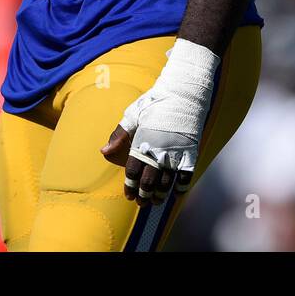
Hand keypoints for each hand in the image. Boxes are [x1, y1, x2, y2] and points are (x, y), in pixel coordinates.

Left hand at [101, 39, 219, 205]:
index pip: (133, 171)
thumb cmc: (156, 103)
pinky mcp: (190, 152)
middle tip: (141, 202)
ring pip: (166, 183)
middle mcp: (158, 151)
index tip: (129, 195)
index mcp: (142, 142)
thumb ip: (119, 135)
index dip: (130, 186)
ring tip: (156, 201)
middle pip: (149, 182)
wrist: (184, 93)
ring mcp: (175, 153)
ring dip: (160, 195)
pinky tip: (176, 193)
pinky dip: (181, 188)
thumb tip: (103, 151)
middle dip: (143, 195)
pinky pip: (186, 176)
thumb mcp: (133, 114)